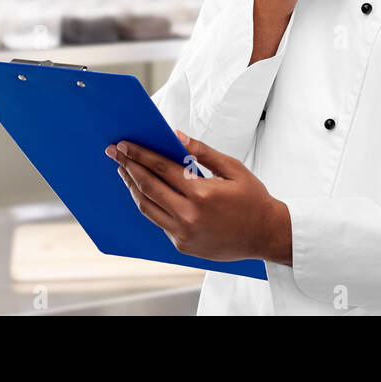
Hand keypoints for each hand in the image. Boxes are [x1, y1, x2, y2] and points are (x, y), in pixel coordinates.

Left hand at [105, 131, 291, 264]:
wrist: (266, 235)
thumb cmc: (252, 199)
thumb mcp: (232, 168)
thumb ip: (202, 152)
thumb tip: (176, 136)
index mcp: (201, 193)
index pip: (161, 168)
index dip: (140, 154)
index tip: (124, 144)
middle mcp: (188, 216)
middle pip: (147, 187)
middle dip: (128, 167)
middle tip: (114, 153)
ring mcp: (183, 234)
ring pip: (146, 207)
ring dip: (132, 187)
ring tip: (124, 171)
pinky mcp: (182, 245)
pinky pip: (158, 221)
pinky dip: (149, 204)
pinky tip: (144, 192)